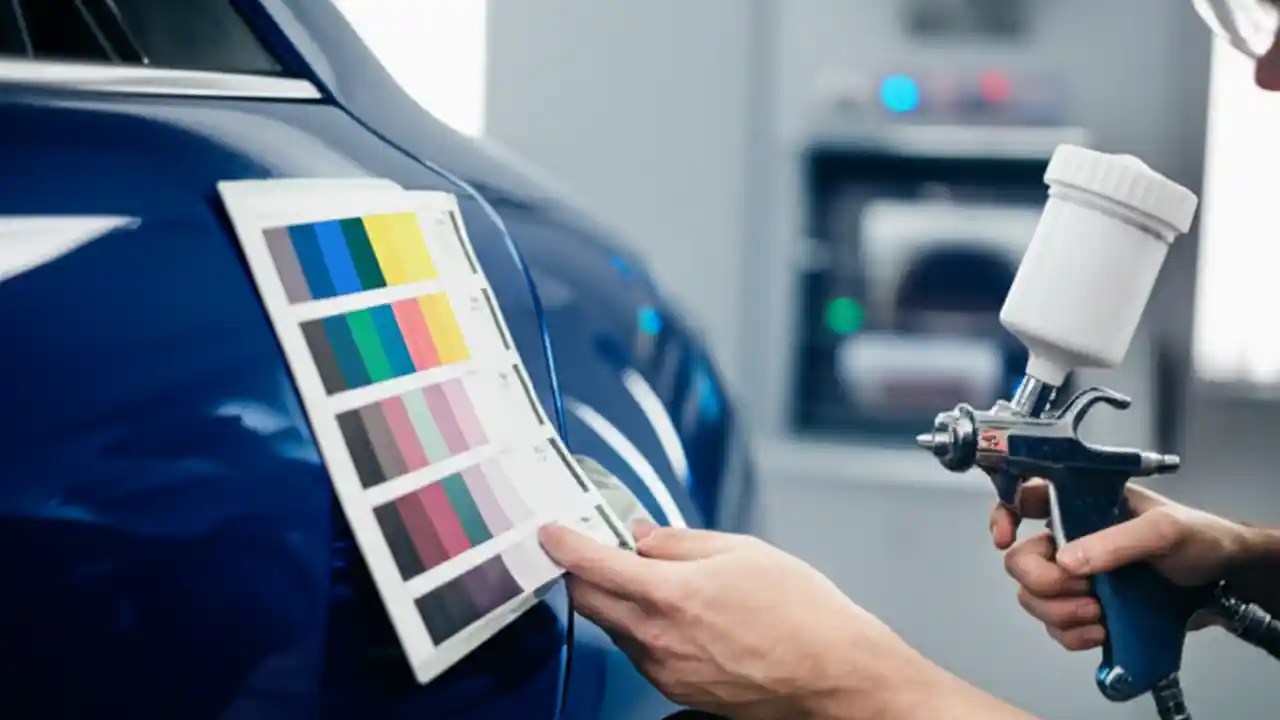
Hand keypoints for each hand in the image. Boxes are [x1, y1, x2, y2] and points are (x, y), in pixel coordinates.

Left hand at [541, 522, 1031, 719]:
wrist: (834, 675)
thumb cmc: (801, 612)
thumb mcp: (741, 551)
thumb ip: (681, 542)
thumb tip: (643, 537)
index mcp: (669, 594)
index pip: (591, 563)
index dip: (562, 543)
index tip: (548, 531)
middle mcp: (657, 637)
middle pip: (590, 600)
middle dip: (583, 572)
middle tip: (594, 548)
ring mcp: (664, 669)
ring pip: (617, 628)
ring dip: (620, 602)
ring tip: (663, 583)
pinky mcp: (677, 691)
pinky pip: (642, 652)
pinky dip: (645, 629)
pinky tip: (681, 617)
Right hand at [990, 481, 1252, 649]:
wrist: (1225, 583)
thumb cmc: (1198, 539)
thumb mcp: (1163, 531)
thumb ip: (1115, 542)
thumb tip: (1066, 561)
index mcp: (1080, 506)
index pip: (1023, 499)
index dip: (1002, 515)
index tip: (1005, 538)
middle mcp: (1070, 540)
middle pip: (1021, 562)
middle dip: (1043, 582)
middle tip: (1082, 590)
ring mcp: (1077, 579)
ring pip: (1033, 599)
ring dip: (1060, 613)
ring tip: (1099, 616)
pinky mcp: (1086, 612)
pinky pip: (1056, 628)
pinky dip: (1071, 635)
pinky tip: (1101, 633)